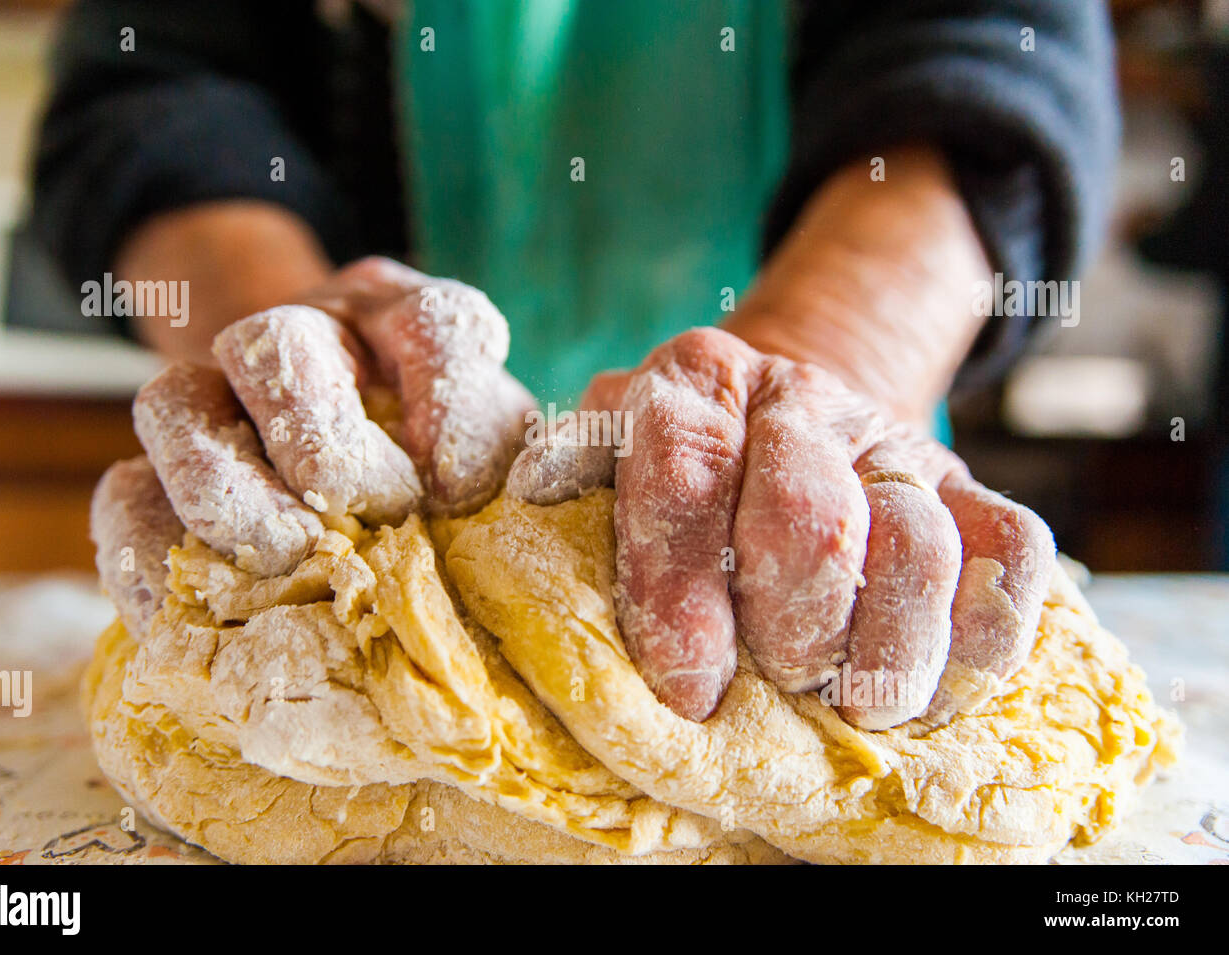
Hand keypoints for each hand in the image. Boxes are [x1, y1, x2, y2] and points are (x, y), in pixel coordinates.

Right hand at [109, 258, 534, 586]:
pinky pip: (120, 498)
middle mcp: (303, 335)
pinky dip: (150, 560)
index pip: (433, 322)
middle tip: (369, 519)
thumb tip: (536, 495)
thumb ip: (527, 462)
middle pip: (276, 343)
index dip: (449, 400)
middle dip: (320, 441)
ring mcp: (215, 391)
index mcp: (405, 319)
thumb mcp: (502, 454)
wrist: (351, 483)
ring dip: (225, 493)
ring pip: (172, 403)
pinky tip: (191, 617)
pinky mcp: (157, 470)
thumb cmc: (448, 471)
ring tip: (289, 560)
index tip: (463, 490)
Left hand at [507, 327, 1055, 728]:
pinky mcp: (972, 491)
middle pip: (809, 512)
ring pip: (915, 544)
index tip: (685, 690)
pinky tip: (930, 689)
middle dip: (789, 625)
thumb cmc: (676, 474)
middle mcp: (800, 397)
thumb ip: (568, 473)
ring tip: (851, 705)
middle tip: (777, 682)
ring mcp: (895, 442)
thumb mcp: (606, 456)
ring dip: (884, 650)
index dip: (680, 587)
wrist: (791, 425)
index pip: (684, 466)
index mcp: (696, 380)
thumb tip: (529, 496)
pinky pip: (1011, 556)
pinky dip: (979, 638)